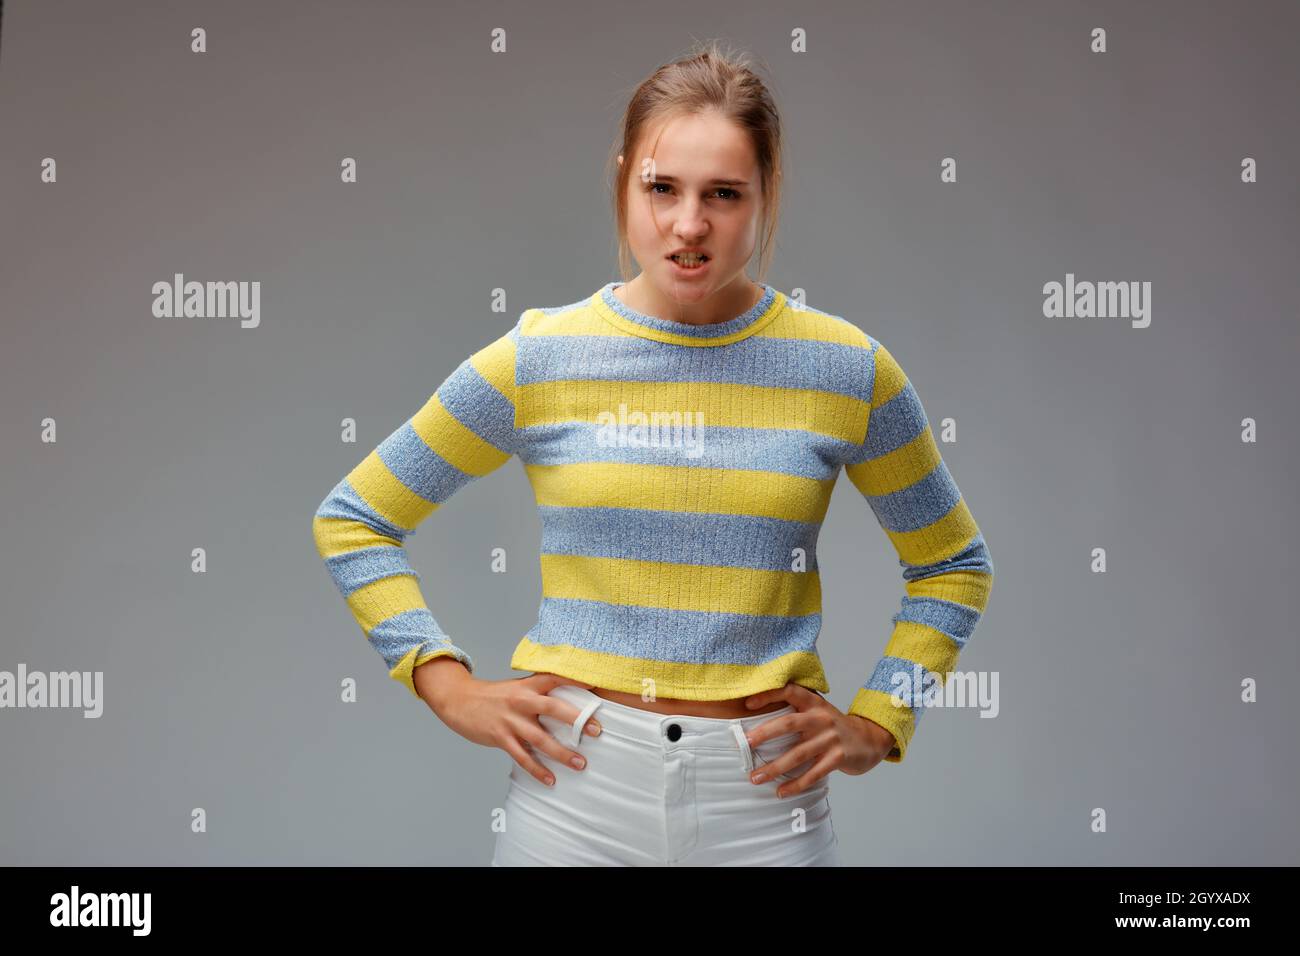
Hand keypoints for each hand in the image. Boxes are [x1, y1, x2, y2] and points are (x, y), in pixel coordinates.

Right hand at [413, 660, 602, 787]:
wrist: (459, 700)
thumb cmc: (494, 696)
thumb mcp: (517, 687)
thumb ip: (539, 693)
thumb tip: (568, 702)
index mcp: (527, 685)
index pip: (555, 678)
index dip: (576, 680)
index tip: (596, 685)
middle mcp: (521, 701)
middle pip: (553, 708)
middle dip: (577, 720)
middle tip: (597, 731)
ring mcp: (510, 720)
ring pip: (540, 738)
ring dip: (562, 753)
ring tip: (580, 764)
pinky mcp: (500, 737)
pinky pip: (522, 757)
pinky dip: (537, 770)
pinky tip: (550, 780)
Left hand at [742, 682, 896, 796]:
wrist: (869, 739)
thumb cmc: (833, 727)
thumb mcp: (818, 711)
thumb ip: (795, 712)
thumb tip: (757, 724)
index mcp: (814, 703)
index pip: (789, 691)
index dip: (769, 695)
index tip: (748, 703)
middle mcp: (821, 718)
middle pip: (789, 723)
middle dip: (765, 733)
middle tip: (746, 743)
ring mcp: (830, 738)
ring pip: (798, 754)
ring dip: (775, 767)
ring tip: (756, 778)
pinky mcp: (838, 758)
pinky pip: (813, 774)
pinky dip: (796, 784)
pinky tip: (781, 791)